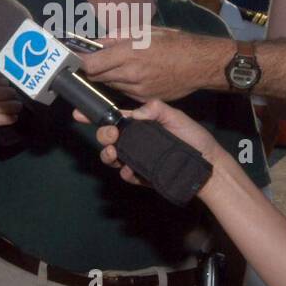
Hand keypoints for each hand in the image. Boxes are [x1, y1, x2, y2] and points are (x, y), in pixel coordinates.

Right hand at [76, 99, 226, 186]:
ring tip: (115, 154)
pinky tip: (130, 170)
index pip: (114, 118)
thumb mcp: (176, 117)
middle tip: (112, 136)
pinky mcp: (143, 176)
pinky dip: (125, 173)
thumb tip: (134, 112)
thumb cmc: (193, 137)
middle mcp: (136, 141)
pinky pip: (127, 175)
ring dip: (107, 155)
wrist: (206, 164)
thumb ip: (155, 109)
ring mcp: (137, 159)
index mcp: (140, 123)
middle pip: (108, 138)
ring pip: (112, 157)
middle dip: (103, 136)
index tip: (79, 114)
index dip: (95, 116)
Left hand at [79, 28, 229, 102]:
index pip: (92, 63)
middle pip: (97, 76)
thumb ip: (117, 37)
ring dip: (105, 77)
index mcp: (129, 52)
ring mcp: (138, 89)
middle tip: (83, 63)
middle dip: (89, 70)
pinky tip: (128, 76)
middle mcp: (131, 73)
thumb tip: (95, 41)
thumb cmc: (174, 42)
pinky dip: (121, 84)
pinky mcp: (145, 99)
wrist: (200, 64)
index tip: (71, 59)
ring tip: (108, 67)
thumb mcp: (144, 31)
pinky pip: (124, 92)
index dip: (78, 62)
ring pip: (109, 85)